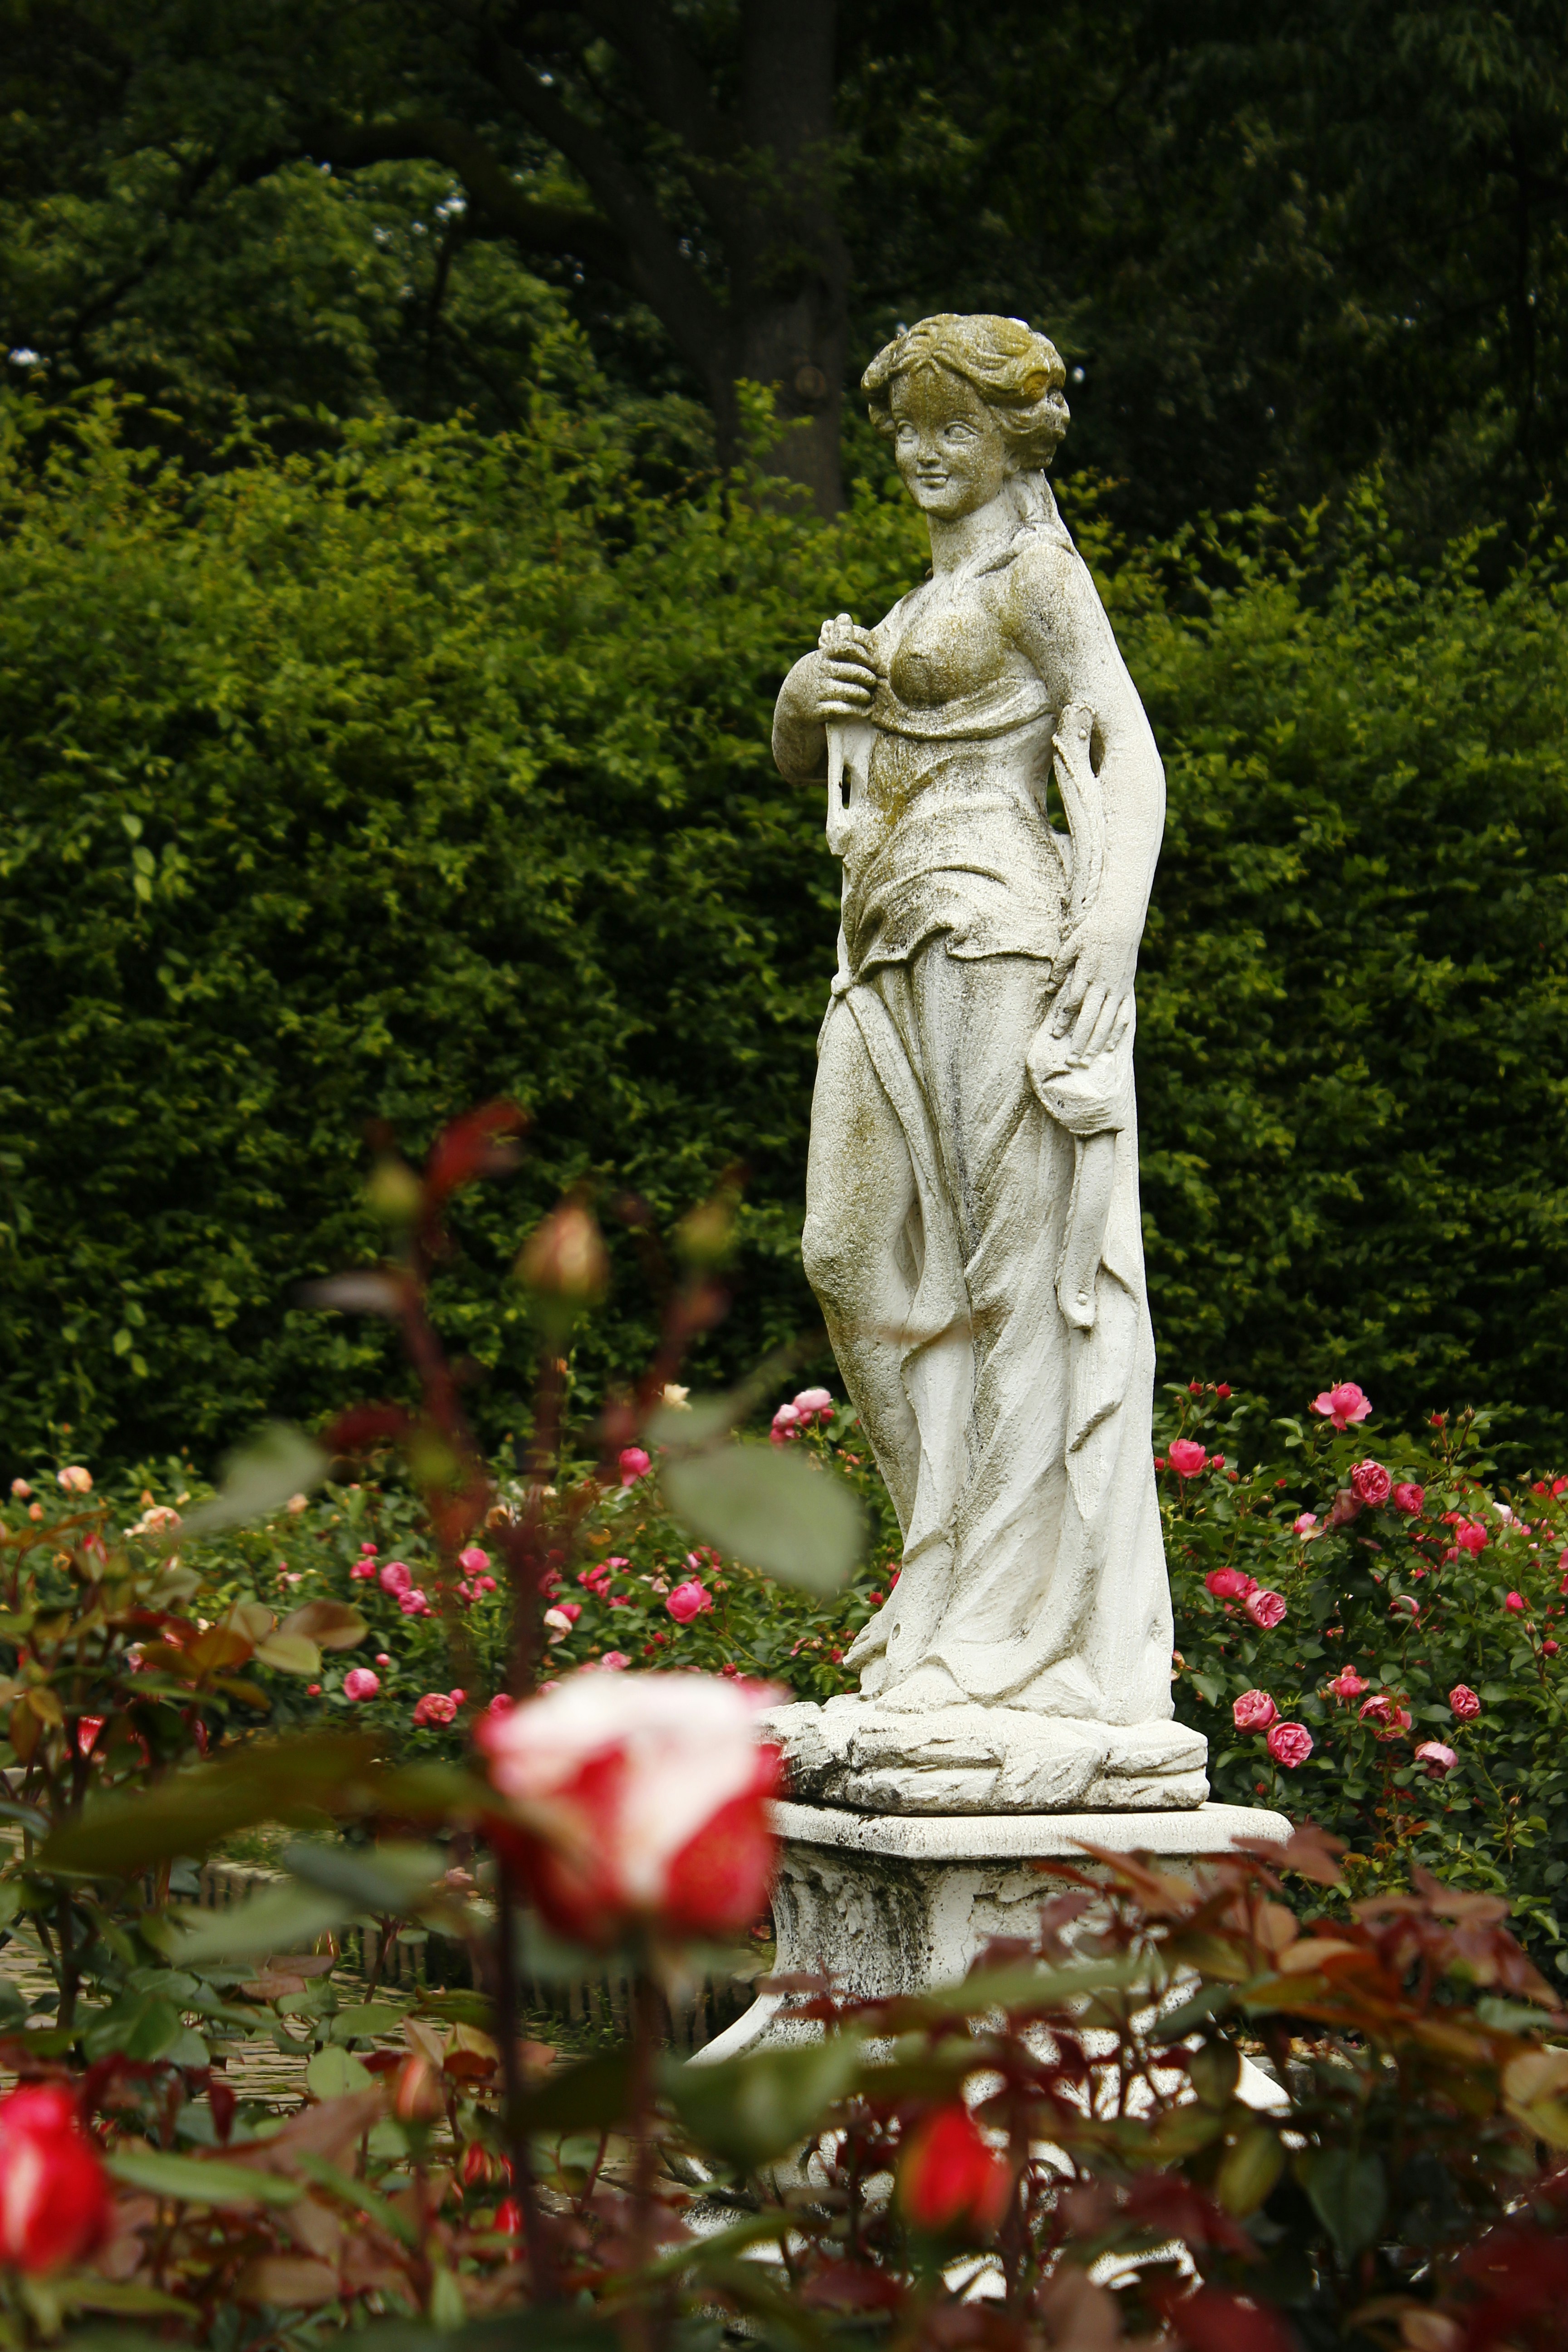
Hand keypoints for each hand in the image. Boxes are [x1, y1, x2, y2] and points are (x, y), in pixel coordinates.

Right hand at [811, 612, 878, 719]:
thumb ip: (836, 640)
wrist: (792, 707)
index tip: (872, 663)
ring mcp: (818, 691)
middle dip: (868, 678)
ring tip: (868, 697)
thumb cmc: (814, 678)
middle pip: (854, 671)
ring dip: (864, 695)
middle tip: (873, 682)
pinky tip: (862, 711)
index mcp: (822, 656)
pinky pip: (844, 710)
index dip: (864, 654)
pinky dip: (856, 711)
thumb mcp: (820, 657)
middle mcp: (820, 672)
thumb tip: (845, 616)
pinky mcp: (818, 711)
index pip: (847, 647)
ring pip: (852, 691)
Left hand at [1048, 924, 1137, 1062]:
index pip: (1073, 1003)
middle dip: (1080, 1041)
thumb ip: (1061, 967)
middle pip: (1090, 1018)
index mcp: (1087, 973)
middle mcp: (1103, 984)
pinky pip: (1123, 1015)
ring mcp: (1117, 988)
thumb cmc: (1093, 931)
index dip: (1064, 1020)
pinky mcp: (1126, 989)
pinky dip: (1117, 1033)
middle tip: (1071, 1061)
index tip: (1055, 1034)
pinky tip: (1109, 1047)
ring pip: (1107, 1022)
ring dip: (1096, 1043)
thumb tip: (1050, 987)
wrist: (1121, 921)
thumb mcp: (1072, 944)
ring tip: (1087, 1060)